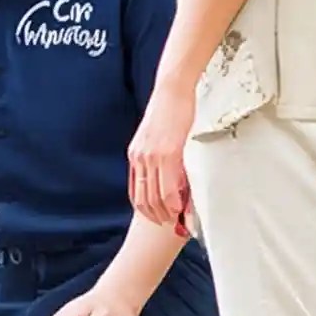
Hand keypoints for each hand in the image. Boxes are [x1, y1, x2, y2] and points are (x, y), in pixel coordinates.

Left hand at [128, 84, 195, 226]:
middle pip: (144, 198)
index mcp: (135, 156)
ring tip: (177, 219)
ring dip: (166, 212)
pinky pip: (169, 186)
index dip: (145, 209)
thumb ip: (156, 155)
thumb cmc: (167, 111)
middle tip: (169, 224)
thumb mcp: (154, 136)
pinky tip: (181, 207)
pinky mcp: (168, 153)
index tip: (155, 218)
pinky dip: (174, 201)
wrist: (171, 91)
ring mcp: (153, 157)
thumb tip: (166, 172)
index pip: (135, 192)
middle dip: (156, 215)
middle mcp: (140, 159)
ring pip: (156, 196)